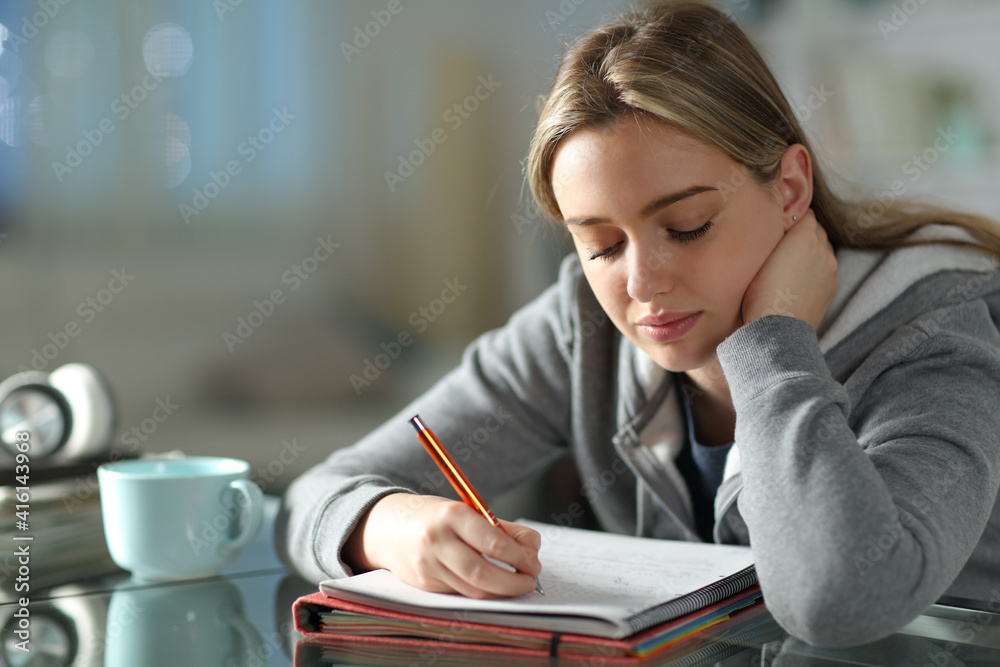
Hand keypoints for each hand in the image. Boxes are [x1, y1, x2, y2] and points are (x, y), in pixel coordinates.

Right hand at [343, 493, 541, 598]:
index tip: (533, 562)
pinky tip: (491, 585)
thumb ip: (502, 528)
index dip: (520, 557)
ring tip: (515, 584)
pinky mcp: (424, 584)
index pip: (493, 543)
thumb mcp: (467, 511)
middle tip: (529, 581)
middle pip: (483, 573)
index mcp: (451, 515)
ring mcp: (428, 565)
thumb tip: (532, 548)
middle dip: (513, 582)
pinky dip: (481, 592)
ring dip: (500, 591)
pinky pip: (460, 593)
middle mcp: (437, 540)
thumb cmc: (436, 518)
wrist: (388, 527)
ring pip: (473, 589)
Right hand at [741, 209, 837, 329]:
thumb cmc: (760, 294)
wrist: (777, 331)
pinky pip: (825, 270)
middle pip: (816, 229)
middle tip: (782, 241)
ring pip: (823, 249)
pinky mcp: (832, 288)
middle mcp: (823, 248)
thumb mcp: (758, 258)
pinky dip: (815, 270)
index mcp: (805, 236)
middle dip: (802, 232)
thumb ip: (773, 237)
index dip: (791, 216)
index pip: (804, 212)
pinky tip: (798, 280)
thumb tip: (778, 226)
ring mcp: (831, 269)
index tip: (779, 223)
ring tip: (790, 263)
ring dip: (810, 251)